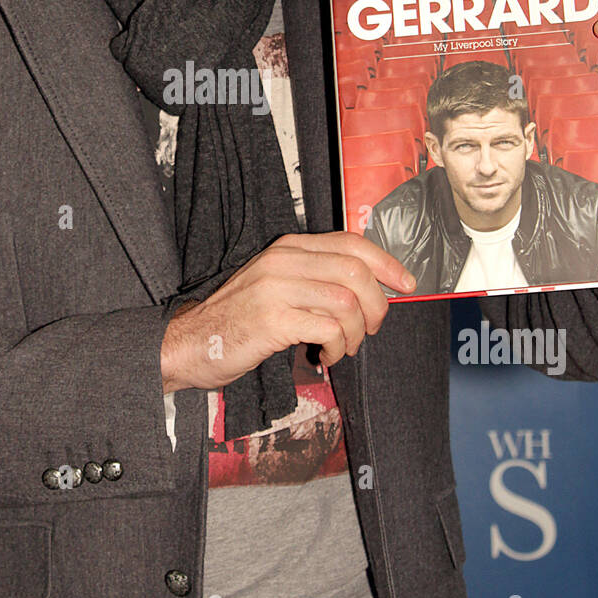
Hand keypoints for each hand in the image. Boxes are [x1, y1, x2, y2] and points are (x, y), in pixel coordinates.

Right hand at [160, 230, 416, 392]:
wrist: (190, 342)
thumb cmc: (238, 319)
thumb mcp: (276, 284)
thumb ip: (314, 277)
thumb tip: (369, 288)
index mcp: (288, 247)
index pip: (352, 242)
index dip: (387, 262)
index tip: (406, 284)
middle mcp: (283, 261)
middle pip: (357, 271)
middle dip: (377, 304)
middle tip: (371, 328)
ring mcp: (276, 288)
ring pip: (347, 302)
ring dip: (357, 333)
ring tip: (343, 347)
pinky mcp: (272, 320)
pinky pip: (328, 329)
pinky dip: (337, 347)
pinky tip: (325, 355)